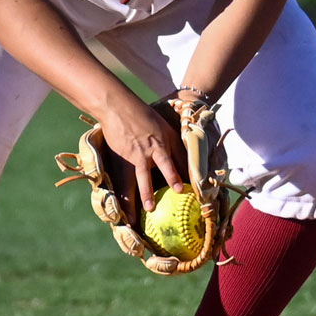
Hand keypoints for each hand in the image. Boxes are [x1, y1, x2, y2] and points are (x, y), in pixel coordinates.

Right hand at [90, 96, 180, 213]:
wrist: (117, 106)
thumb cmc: (138, 114)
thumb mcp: (160, 124)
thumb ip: (168, 140)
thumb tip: (174, 158)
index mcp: (167, 137)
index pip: (181, 157)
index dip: (189, 171)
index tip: (197, 185)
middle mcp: (156, 146)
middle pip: (167, 166)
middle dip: (174, 180)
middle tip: (181, 193)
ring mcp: (140, 152)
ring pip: (144, 176)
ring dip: (147, 193)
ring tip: (149, 208)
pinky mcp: (124, 157)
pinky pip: (126, 178)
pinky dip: (125, 193)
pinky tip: (123, 204)